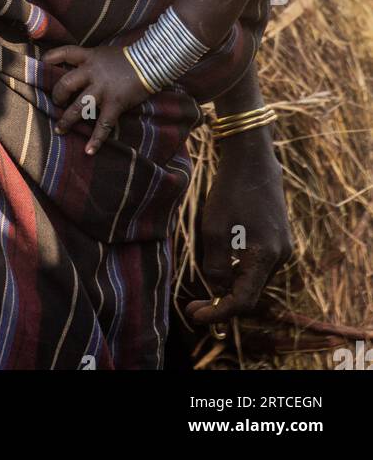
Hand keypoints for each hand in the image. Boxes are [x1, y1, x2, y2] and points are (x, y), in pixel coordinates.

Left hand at [43, 43, 150, 151]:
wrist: (150, 62)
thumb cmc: (127, 57)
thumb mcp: (104, 53)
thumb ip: (90, 60)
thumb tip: (76, 68)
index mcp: (89, 57)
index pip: (65, 52)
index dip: (51, 58)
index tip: (42, 63)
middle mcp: (92, 72)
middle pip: (66, 84)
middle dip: (57, 96)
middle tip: (56, 103)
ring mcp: (103, 89)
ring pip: (79, 107)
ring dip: (67, 120)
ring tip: (60, 130)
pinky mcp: (115, 103)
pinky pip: (103, 125)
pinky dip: (96, 140)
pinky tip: (89, 151)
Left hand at [185, 136, 292, 328]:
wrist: (253, 160)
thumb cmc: (230, 190)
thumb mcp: (214, 227)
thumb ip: (214, 264)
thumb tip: (217, 290)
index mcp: (265, 256)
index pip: (243, 300)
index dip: (219, 313)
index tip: (195, 316)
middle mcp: (281, 257)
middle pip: (250, 293)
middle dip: (222, 301)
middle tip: (194, 305)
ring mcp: (284, 249)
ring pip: (254, 280)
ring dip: (231, 285)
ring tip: (204, 282)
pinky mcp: (280, 240)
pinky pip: (258, 265)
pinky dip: (239, 271)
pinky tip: (222, 264)